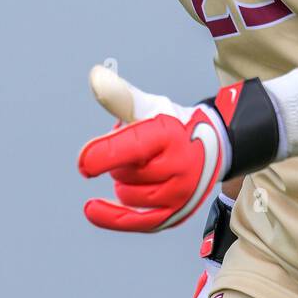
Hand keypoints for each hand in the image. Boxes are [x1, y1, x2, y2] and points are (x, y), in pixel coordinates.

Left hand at [78, 66, 229, 233]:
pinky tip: (92, 209)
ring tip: (142, 167)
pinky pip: (136, 222)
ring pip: (127, 194)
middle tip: (138, 151)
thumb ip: (121, 96)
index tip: (84, 162)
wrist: (212, 150)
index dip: (106, 154)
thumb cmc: (175, 126)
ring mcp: (179, 194)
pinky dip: (111, 217)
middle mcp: (179, 166)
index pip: (134, 147)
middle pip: (125, 173)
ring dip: (124, 182)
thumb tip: (96, 75)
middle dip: (120, 161)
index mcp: (171, 135)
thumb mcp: (150, 106)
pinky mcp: (175, 214)